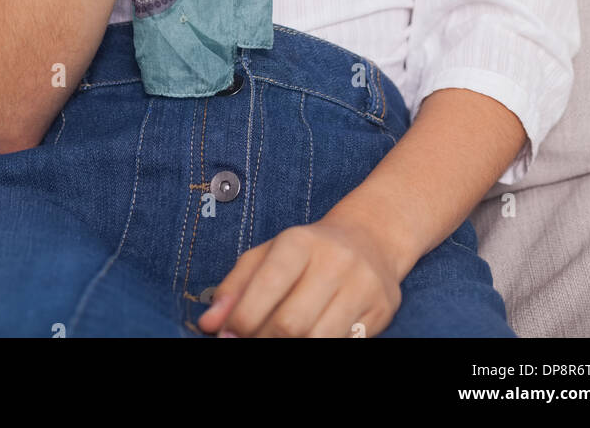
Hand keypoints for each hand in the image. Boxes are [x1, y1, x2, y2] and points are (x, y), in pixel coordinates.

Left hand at [196, 215, 402, 338]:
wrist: (370, 240)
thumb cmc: (307, 252)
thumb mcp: (266, 256)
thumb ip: (234, 288)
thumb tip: (208, 324)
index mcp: (298, 242)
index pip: (266, 287)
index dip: (243, 320)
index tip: (230, 335)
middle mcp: (333, 260)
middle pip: (291, 323)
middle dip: (264, 341)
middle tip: (254, 342)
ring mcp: (361, 285)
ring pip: (318, 339)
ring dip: (291, 349)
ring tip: (278, 342)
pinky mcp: (381, 309)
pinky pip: (345, 343)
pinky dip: (320, 346)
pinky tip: (308, 339)